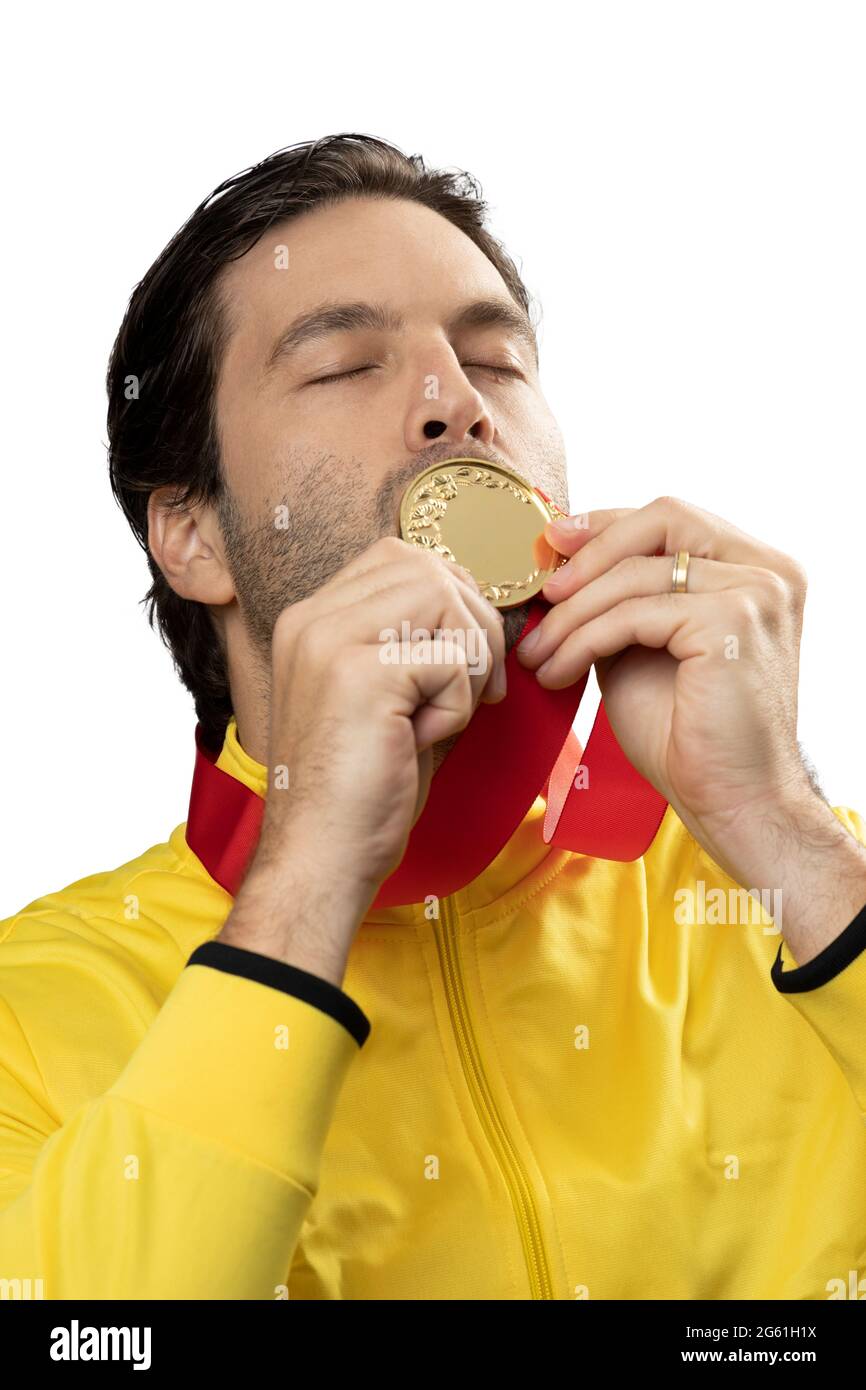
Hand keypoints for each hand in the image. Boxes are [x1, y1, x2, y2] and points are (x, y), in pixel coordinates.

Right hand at [239, 536, 505, 937]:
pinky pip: (452, 659)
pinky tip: (421, 740)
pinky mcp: (359, 674)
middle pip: (428, 568)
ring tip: (439, 716)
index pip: (400, 558)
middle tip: (477, 689)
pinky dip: (458, 705)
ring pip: (445, 599)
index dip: (453, 600)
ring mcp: (329, 641)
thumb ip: (417, 645)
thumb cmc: (360, 789)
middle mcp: (312, 618)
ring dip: (467, 662)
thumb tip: (484, 612)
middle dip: (474, 625)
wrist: (321, 859)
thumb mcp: (386, 699)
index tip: (465, 662)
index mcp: (311, 620)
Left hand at [516, 495, 812, 854]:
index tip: (551, 544)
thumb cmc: (689, 734)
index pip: (673, 518)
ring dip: (572, 614)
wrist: (731, 800)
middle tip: (541, 594)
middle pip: (662, 518)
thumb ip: (621, 599)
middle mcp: (767, 570)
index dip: (606, 525)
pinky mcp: (731, 623)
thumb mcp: (645, 647)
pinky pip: (633, 614)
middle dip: (589, 553)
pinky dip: (584, 640)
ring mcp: (755, 592)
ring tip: (538, 654)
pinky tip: (558, 671)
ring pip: (636, 573)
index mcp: (755, 568)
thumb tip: (559, 559)